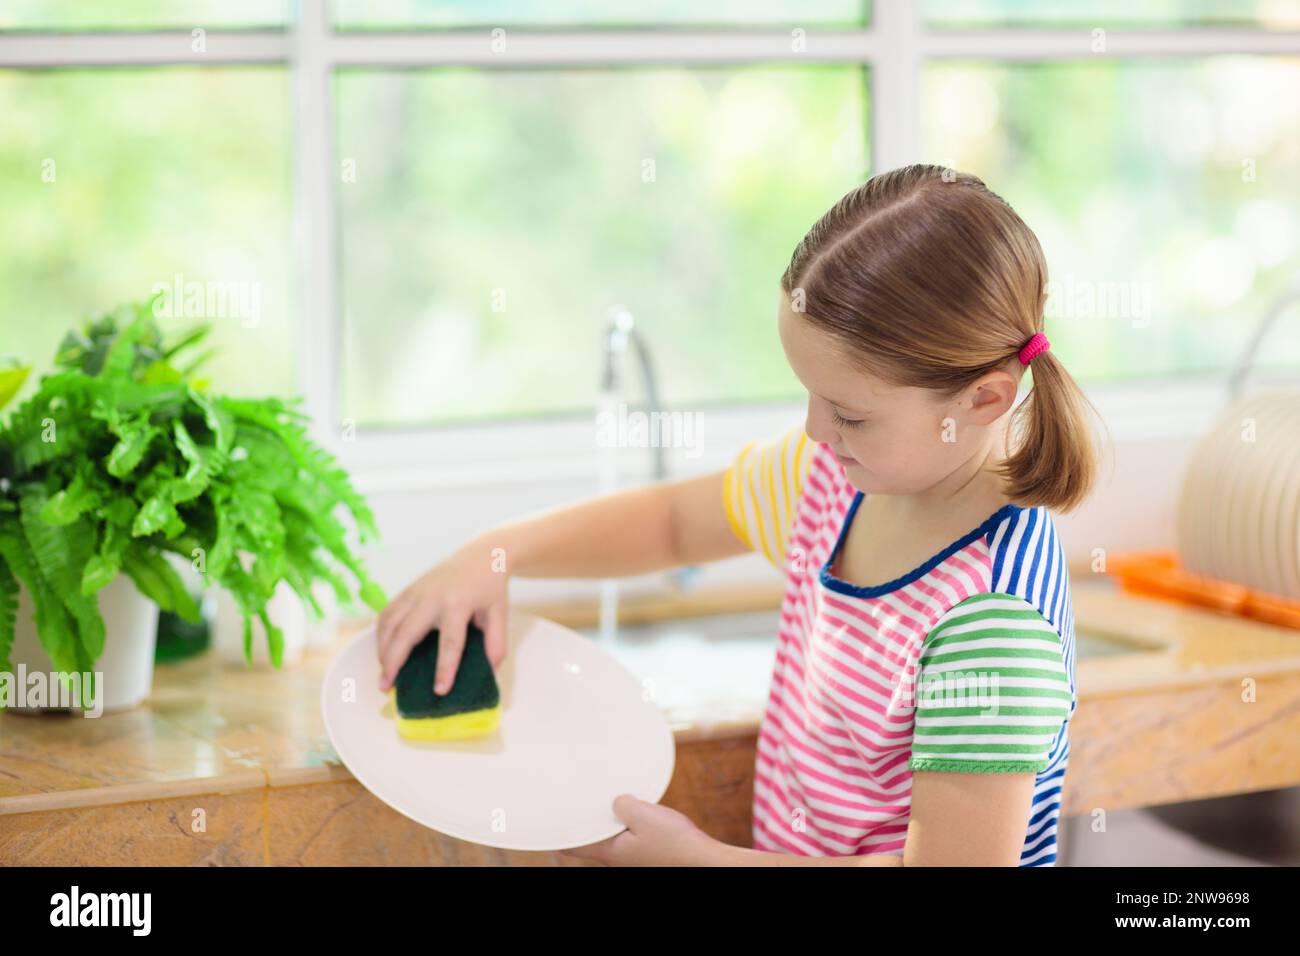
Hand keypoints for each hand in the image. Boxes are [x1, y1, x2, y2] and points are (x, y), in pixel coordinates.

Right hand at [375, 535, 508, 695]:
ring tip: (383, 675)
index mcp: (458, 604)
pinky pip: (386, 613)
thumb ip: (496, 644)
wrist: (482, 554)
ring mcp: (416, 592)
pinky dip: (380, 634)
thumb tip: (488, 673)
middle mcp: (432, 597)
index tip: (440, 691)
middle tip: (386, 687)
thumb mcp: (500, 614)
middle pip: (406, 634)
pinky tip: (383, 651)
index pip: (450, 643)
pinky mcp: (408, 589)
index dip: (445, 668)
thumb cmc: (490, 588)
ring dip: (382, 650)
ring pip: (389, 623)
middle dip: (393, 663)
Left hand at [560, 795, 719, 865]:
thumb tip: (616, 801)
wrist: (704, 861)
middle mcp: (618, 859)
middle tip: (588, 801)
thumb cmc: (675, 844)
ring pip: (614, 838)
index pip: (573, 847)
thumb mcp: (644, 815)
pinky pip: (632, 838)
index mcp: (610, 852)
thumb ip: (623, 804)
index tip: (552, 820)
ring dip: (614, 821)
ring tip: (618, 802)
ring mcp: (634, 858)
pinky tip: (643, 815)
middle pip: (594, 840)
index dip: (560, 834)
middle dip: (590, 822)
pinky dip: (631, 825)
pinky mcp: (650, 855)